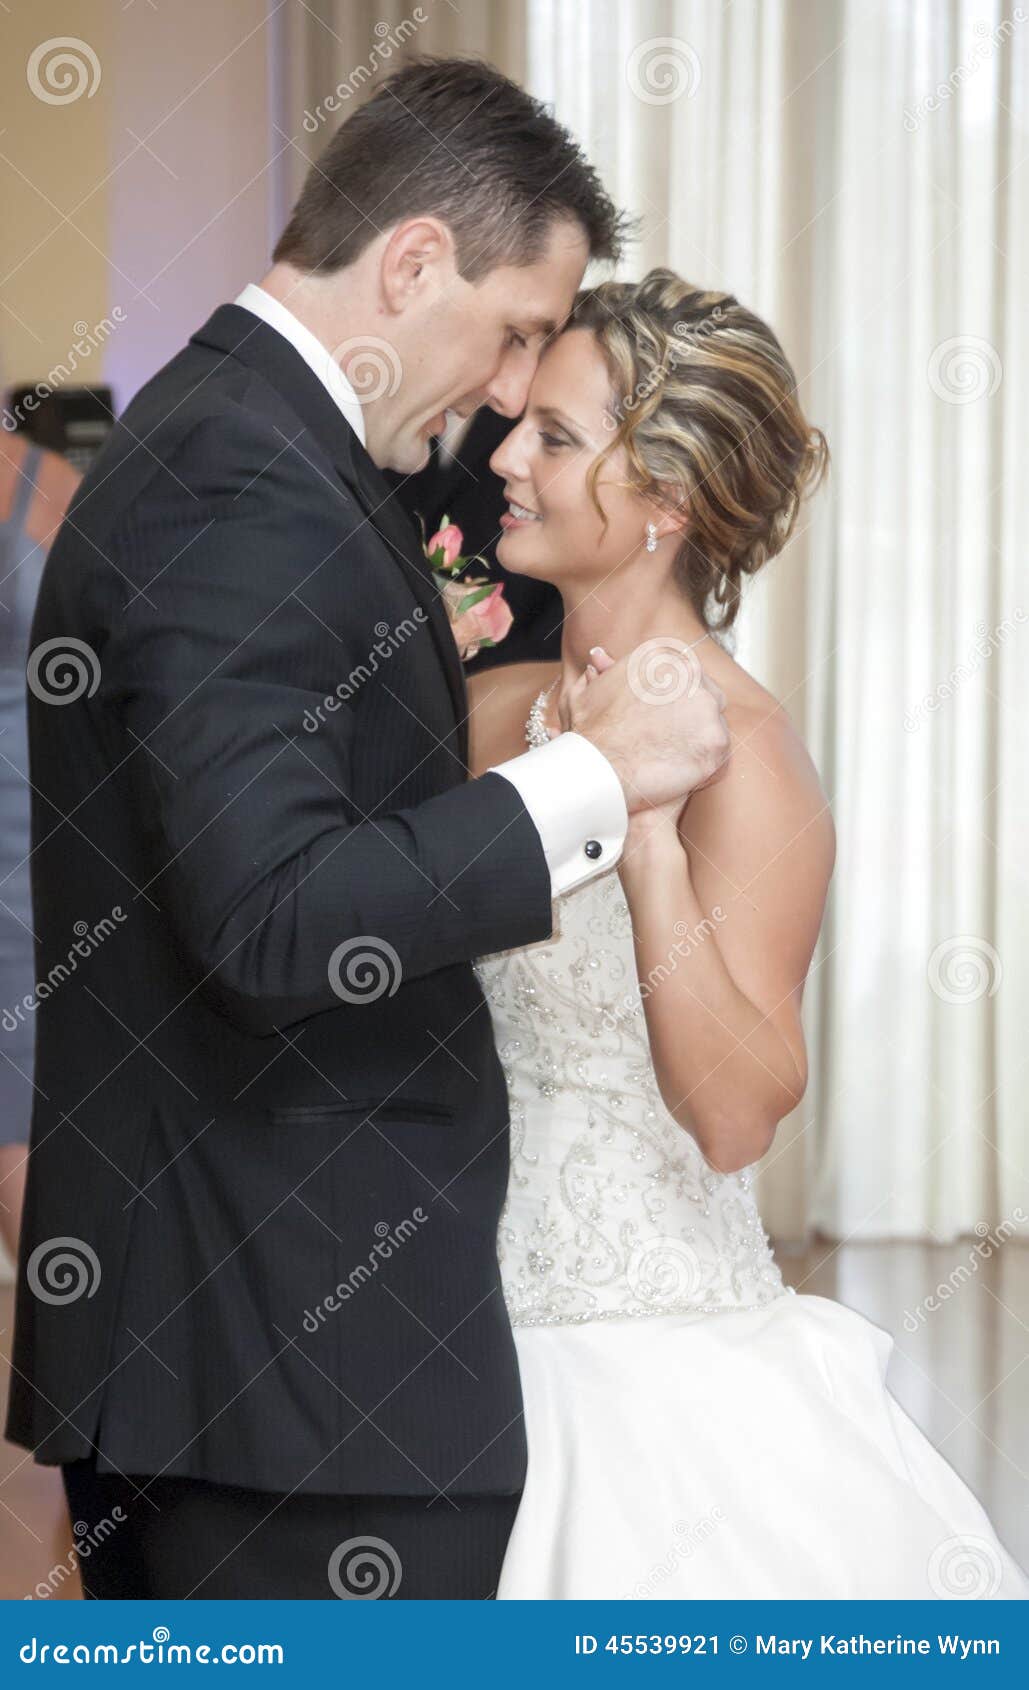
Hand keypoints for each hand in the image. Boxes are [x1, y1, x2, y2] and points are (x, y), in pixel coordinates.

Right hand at [565, 641, 729, 814]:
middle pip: (707, 693)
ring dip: (701, 739)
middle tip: (673, 739)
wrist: (598, 769)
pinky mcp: (717, 739)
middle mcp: (688, 673)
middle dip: (694, 715)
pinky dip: (706, 764)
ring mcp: (706, 706)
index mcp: (659, 656)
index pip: (685, 673)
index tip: (665, 717)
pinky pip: (720, 751)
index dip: (676, 698)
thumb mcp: (584, 693)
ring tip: (674, 759)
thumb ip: (600, 673)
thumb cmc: (587, 735)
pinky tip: (683, 772)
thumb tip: (599, 659)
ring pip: (715, 722)